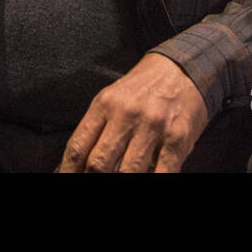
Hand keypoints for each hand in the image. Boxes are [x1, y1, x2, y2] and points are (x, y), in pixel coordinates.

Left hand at [58, 52, 207, 172]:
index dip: (68, 172)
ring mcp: (153, 127)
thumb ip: (96, 130)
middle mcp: (127, 114)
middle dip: (93, 179)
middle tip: (96, 182)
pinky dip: (151, 181)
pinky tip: (147, 178)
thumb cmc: (143, 89)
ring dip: (122, 182)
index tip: (67, 180)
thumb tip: (79, 166)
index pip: (78, 147)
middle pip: (98, 164)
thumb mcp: (113, 99)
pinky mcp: (177, 139)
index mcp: (105, 104)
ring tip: (121, 179)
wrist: (183, 69)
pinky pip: (161, 174)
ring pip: (127, 173)